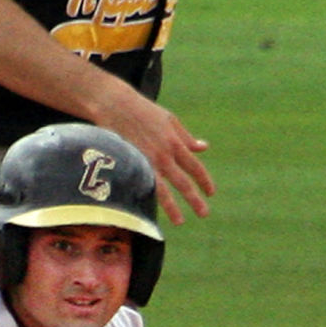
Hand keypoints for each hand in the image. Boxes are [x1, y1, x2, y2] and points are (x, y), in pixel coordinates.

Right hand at [97, 87, 213, 225]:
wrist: (115, 104)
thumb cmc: (143, 111)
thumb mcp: (169, 120)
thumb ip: (186, 137)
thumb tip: (203, 148)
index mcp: (175, 142)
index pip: (195, 167)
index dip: (204, 181)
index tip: (211, 193)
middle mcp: (163, 154)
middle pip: (183, 181)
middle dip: (194, 199)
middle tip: (204, 214)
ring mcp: (146, 160)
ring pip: (163, 188)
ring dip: (173, 206)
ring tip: (180, 221)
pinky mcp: (130, 163)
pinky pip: (142, 184)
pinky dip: (149, 198)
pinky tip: (151, 209)